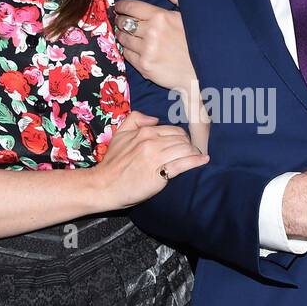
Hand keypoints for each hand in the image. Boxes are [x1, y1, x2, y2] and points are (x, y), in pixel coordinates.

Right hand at [92, 109, 207, 209]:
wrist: (104, 186)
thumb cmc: (112, 163)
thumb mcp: (119, 134)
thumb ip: (135, 119)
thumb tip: (155, 119)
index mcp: (144, 132)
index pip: (173, 130)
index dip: (181, 137)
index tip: (182, 145)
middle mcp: (151, 142)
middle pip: (182, 139)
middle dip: (189, 145)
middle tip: (190, 152)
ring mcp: (156, 158)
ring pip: (184, 149)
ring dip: (193, 153)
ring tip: (196, 158)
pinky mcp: (159, 174)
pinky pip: (183, 164)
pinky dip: (195, 161)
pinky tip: (203, 160)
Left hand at [114, 0, 196, 93]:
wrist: (201, 72)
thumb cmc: (195, 43)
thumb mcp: (187, 17)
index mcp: (160, 17)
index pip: (131, 7)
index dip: (122, 6)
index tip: (119, 7)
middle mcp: (151, 32)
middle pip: (124, 22)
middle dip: (120, 20)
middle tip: (121, 22)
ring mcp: (146, 50)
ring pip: (123, 39)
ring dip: (122, 36)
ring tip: (125, 35)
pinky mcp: (144, 66)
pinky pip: (127, 55)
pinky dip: (128, 51)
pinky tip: (133, 49)